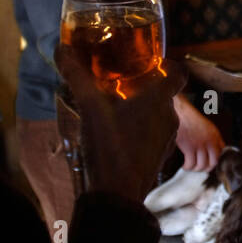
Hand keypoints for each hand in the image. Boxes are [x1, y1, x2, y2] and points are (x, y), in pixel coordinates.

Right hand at [56, 53, 184, 202]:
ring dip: (142, 109)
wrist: (118, 194)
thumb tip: (62, 49)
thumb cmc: (110, 146)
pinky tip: (119, 133)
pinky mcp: (159, 156)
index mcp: (159, 99)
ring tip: (116, 108)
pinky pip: (154, 134)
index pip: (179, 73)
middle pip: (165, 93)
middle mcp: (169, 117)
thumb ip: (78, 75)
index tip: (151, 62)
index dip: (168, 64)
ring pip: (158, 115)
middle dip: (145, 87)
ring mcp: (167, 138)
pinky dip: (141, 129)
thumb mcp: (90, 106)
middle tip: (122, 83)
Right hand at [174, 94, 224, 171]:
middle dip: (206, 169)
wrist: (181, 114)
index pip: (221, 154)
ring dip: (195, 169)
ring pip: (201, 165)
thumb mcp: (209, 128)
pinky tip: (185, 165)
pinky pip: (190, 164)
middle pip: (213, 163)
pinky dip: (187, 167)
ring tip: (191, 167)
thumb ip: (214, 140)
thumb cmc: (192, 121)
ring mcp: (199, 145)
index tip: (210, 164)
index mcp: (216, 137)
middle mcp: (210, 142)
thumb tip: (217, 152)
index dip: (216, 162)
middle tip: (200, 169)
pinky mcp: (189, 147)